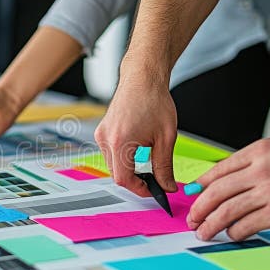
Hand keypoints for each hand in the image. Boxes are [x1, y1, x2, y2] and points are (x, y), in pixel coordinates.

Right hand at [94, 73, 177, 196]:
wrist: (142, 78)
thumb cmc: (154, 101)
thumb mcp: (165, 138)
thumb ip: (164, 166)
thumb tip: (166, 187)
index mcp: (121, 141)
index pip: (124, 179)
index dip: (139, 189)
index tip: (153, 191)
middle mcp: (106, 138)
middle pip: (117, 174)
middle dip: (136, 180)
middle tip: (156, 180)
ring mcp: (102, 134)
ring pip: (113, 165)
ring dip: (129, 169)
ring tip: (149, 163)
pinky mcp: (102, 130)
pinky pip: (110, 153)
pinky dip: (124, 159)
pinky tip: (138, 151)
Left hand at [188, 127, 269, 240]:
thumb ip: (266, 151)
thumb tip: (249, 161)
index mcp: (260, 151)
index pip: (220, 169)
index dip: (202, 184)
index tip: (194, 192)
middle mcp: (259, 170)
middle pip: (216, 191)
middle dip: (199, 207)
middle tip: (192, 217)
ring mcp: (267, 192)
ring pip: (226, 210)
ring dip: (210, 223)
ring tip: (203, 232)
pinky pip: (246, 224)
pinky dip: (234, 231)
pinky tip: (231, 234)